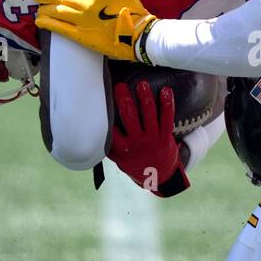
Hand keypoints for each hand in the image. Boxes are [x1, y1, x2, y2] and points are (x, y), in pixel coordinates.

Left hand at [33, 0, 157, 61]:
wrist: (140, 36)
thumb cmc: (136, 13)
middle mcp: (87, 3)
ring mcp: (83, 20)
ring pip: (57, 11)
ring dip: (44, 9)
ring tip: (37, 8)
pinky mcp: (82, 36)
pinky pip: (60, 28)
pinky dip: (48, 24)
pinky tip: (39, 21)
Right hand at [108, 80, 188, 196]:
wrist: (159, 176)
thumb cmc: (134, 163)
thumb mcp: (118, 158)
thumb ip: (108, 144)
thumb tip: (92, 125)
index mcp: (123, 149)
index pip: (112, 130)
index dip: (106, 115)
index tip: (100, 99)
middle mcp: (138, 144)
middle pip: (130, 118)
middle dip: (124, 100)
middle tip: (120, 86)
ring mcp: (153, 140)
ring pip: (150, 115)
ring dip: (146, 98)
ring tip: (142, 84)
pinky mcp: (166, 136)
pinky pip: (167, 118)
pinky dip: (167, 104)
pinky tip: (166, 91)